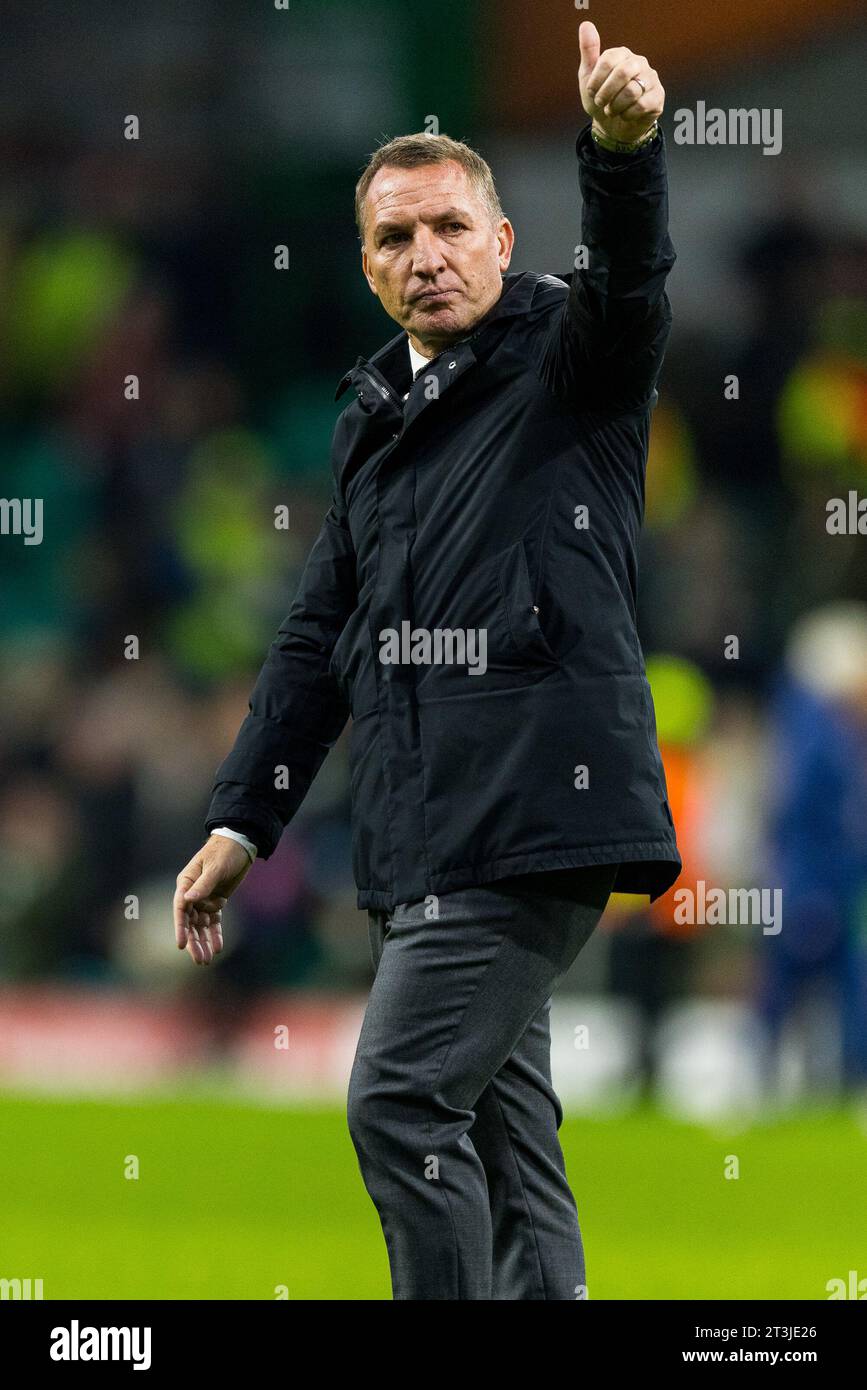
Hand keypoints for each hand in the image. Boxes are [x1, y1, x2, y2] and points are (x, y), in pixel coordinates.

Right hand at [173, 836, 252, 964]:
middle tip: (200, 960)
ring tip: (207, 960)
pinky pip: (214, 922)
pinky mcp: (216, 902)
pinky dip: (215, 935)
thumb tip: (188, 900)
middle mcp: (192, 894)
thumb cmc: (224, 852)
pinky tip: (218, 948)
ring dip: (203, 942)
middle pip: (190, 922)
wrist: (240, 845)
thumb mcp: (215, 867)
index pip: (180, 909)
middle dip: (194, 942)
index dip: (180, 928)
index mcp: (186, 883)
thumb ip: (203, 884)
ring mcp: (204, 899)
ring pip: (201, 926)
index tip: (181, 945)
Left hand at [578, 20, 663, 146]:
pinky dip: (627, 115)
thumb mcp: (588, 77)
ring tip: (611, 110)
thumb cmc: (601, 99)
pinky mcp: (657, 97)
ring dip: (616, 106)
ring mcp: (651, 79)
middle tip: (600, 103)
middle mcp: (639, 63)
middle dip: (606, 93)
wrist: (612, 126)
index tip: (591, 91)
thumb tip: (586, 25)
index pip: (608, 59)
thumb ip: (588, 52)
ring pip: (632, 91)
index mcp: (622, 55)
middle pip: (623, 73)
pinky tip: (625, 115)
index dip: (596, 79)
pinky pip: (642, 105)